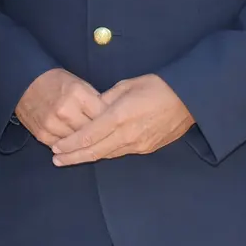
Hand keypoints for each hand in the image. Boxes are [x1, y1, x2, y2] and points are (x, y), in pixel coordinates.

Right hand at [14, 69, 104, 148]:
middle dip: (100, 134)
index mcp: (77, 94)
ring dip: (84, 143)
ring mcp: (52, 124)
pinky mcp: (42, 135)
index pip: (103, 115)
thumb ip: (95, 101)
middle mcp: (65, 110)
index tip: (116, 125)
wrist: (24, 83)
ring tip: (90, 140)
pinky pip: (63, 147)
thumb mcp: (79, 84)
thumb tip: (110, 118)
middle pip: (91, 132)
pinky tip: (73, 142)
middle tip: (106, 136)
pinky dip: (69, 146)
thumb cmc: (55, 82)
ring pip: (78, 143)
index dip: (112, 121)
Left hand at [50, 75, 194, 166]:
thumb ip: (105, 99)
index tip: (56, 148)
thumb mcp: (127, 85)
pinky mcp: (146, 149)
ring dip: (87, 157)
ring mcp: (138, 145)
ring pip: (107, 155)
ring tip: (69, 159)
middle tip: (56, 160)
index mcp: (120, 116)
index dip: (70, 144)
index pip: (89, 136)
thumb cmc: (158, 86)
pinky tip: (94, 153)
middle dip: (73, 157)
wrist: (189, 100)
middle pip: (94, 151)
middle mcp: (128, 134)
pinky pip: (120, 153)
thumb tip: (91, 108)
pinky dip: (104, 153)